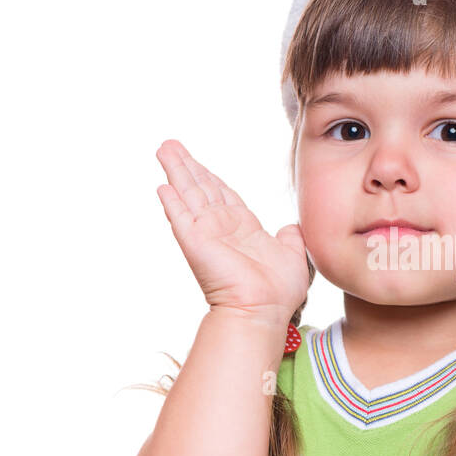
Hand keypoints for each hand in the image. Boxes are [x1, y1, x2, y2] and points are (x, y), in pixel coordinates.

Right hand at [155, 139, 310, 318]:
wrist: (264, 310)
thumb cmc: (279, 291)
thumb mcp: (293, 255)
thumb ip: (291, 237)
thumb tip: (291, 227)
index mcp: (243, 229)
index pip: (222, 195)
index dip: (209, 177)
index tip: (197, 162)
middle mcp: (221, 228)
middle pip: (200, 189)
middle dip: (186, 166)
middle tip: (170, 145)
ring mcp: (206, 235)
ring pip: (188, 195)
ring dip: (176, 171)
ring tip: (163, 150)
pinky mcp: (195, 243)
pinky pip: (181, 217)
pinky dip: (171, 201)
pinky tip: (162, 185)